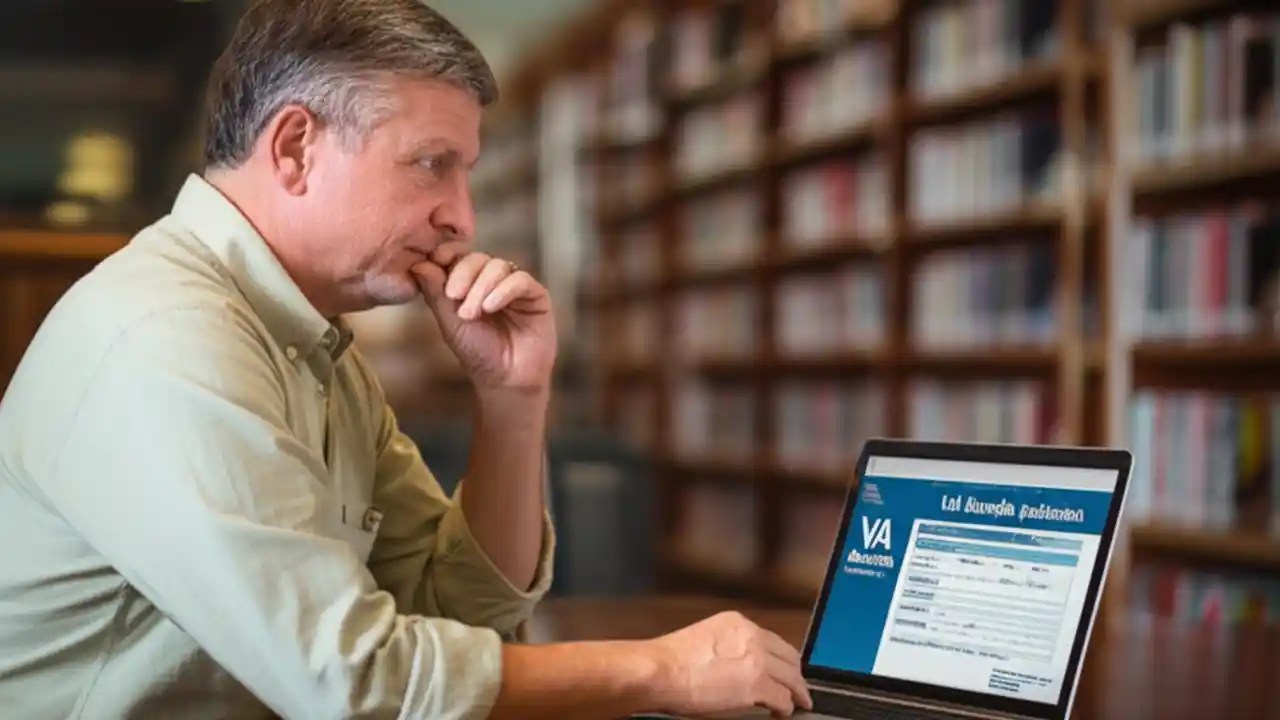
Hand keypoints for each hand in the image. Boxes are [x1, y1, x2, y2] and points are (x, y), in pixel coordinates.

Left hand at [412, 248, 555, 391]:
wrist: (505, 380)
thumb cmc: (477, 353)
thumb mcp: (450, 322)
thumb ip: (436, 293)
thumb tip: (419, 264)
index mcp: (471, 284)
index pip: (459, 256)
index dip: (448, 253)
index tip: (436, 260)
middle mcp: (494, 281)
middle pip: (478, 258)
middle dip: (463, 273)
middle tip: (453, 296)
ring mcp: (516, 287)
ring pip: (498, 266)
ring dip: (481, 287)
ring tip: (473, 314)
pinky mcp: (537, 296)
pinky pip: (520, 280)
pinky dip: (503, 291)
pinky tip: (491, 307)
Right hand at [646, 611, 812, 718]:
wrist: (660, 671)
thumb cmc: (669, 660)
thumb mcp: (704, 638)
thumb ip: (727, 646)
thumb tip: (736, 666)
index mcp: (737, 622)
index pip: (772, 640)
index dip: (782, 658)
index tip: (783, 668)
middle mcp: (752, 636)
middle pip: (788, 656)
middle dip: (795, 674)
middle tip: (798, 688)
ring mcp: (757, 660)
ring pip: (791, 677)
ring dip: (796, 691)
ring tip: (798, 702)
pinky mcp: (758, 685)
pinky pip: (783, 698)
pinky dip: (786, 707)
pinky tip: (783, 712)